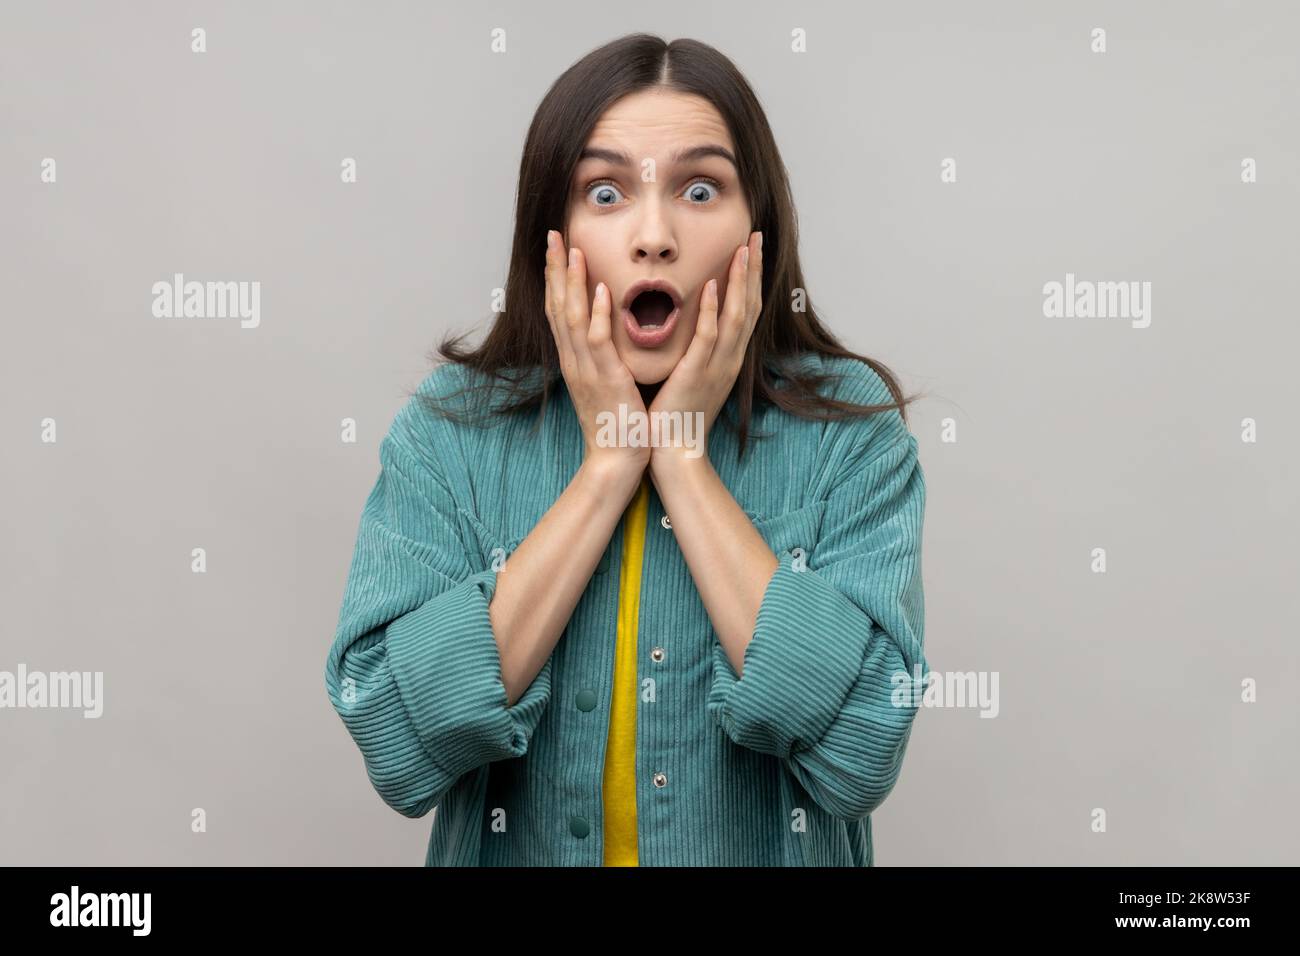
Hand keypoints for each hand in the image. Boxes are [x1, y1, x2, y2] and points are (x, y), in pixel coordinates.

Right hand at [543, 230, 649, 479]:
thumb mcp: (605, 382)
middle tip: (553, 235)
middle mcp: (574, 360)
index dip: (557, 278)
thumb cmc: (616, 423)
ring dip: (572, 282)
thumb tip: (606, 331)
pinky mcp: (605, 379)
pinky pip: (597, 342)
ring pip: (572, 318)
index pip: (560, 310)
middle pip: (558, 306)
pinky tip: (598, 291)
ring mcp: (586, 368)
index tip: (557, 248)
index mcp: (575, 359)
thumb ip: (602, 356)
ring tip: (572, 251)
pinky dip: (596, 315)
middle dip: (556, 269)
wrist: (615, 459)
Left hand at [648, 230, 762, 471]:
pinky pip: (708, 338)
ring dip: (740, 281)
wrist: (676, 451)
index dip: (751, 278)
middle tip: (757, 236)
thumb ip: (697, 349)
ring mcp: (717, 366)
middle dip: (753, 270)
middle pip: (750, 306)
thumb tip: (692, 322)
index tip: (751, 249)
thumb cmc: (679, 414)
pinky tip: (710, 286)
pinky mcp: (697, 374)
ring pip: (736, 316)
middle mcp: (729, 358)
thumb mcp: (694, 375)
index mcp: (728, 357)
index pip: (746, 309)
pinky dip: (711, 311)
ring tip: (743, 249)